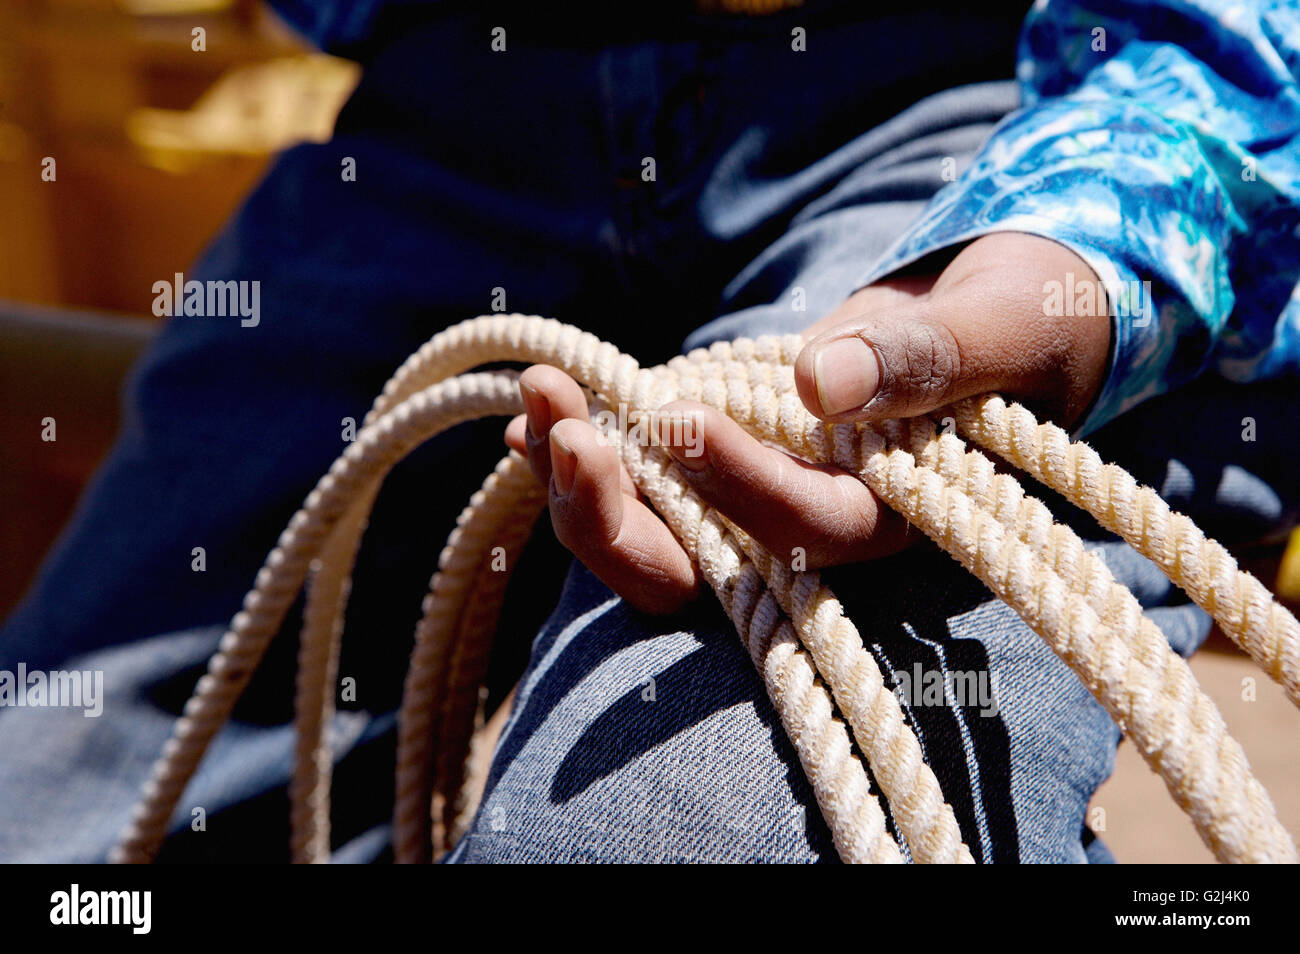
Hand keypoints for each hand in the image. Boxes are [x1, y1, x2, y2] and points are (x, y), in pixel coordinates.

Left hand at [504, 233, 1110, 612]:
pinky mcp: (723, 473)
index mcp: (892, 517)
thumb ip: (928, 356)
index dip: (736, 484)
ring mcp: (758, 508)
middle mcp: (813, 534)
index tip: (674, 416)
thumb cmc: (1018, 325)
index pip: (804, 529)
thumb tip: (821, 380)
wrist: (992, 323)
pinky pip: (640, 489)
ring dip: (581, 484)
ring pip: (652, 543)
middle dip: (615, 515)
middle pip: (697, 574)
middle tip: (561, 432)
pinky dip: (584, 457)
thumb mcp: (997, 325)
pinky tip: (535, 415)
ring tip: (535, 403)